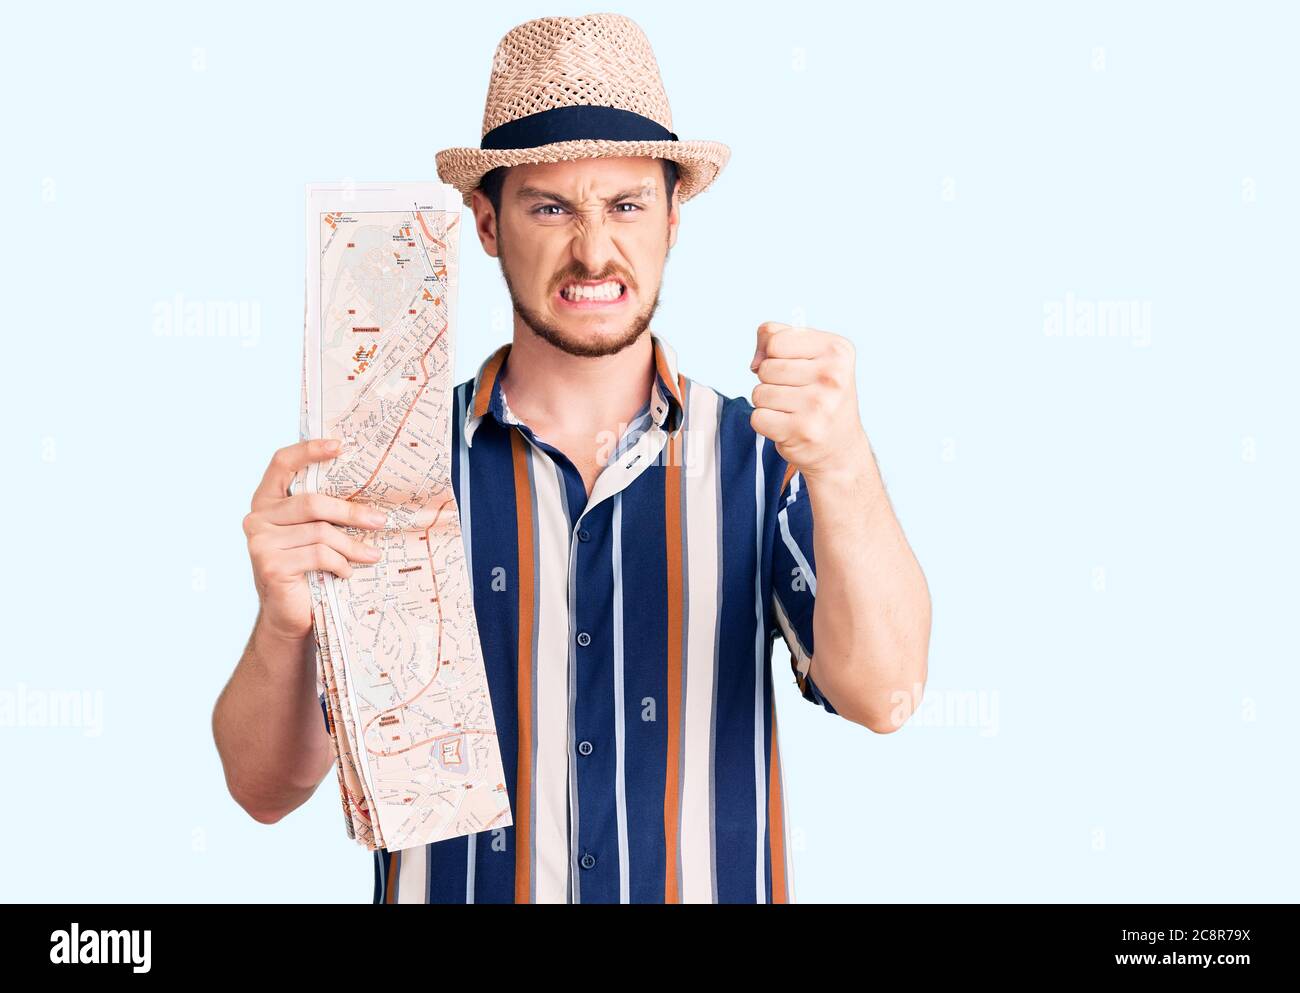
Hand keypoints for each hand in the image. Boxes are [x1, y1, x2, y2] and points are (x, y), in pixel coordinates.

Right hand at [242, 438, 386, 641]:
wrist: (289, 617)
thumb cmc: (307, 571)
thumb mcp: (312, 535)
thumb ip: (321, 513)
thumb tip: (368, 493)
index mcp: (266, 502)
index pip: (282, 463)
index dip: (309, 450)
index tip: (340, 446)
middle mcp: (256, 518)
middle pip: (312, 503)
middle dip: (351, 513)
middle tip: (380, 521)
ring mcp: (260, 542)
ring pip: (320, 532)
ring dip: (352, 546)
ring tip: (371, 555)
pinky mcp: (270, 564)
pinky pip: (319, 555)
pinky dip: (340, 563)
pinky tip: (347, 572)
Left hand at [749, 322, 870, 481]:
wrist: (839, 447)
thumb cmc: (819, 395)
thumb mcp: (809, 355)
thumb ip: (774, 337)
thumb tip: (755, 363)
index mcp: (837, 350)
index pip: (776, 339)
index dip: (774, 353)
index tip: (794, 366)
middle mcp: (833, 376)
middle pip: (766, 368)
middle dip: (771, 381)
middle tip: (796, 393)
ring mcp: (819, 405)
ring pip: (760, 393)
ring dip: (768, 403)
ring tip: (792, 410)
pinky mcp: (803, 431)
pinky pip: (758, 417)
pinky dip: (766, 423)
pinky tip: (788, 426)